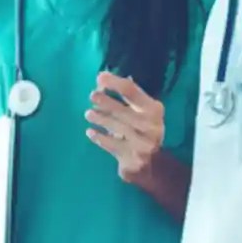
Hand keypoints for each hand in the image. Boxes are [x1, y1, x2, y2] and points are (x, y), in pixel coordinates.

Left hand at [85, 72, 164, 186]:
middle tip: (92, 96)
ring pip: (115, 127)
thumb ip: (128, 97)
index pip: (131, 91)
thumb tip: (105, 79)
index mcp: (153, 109)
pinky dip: (99, 137)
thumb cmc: (144, 131)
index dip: (114, 82)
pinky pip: (111, 145)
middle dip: (105, 101)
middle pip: (122, 109)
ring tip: (88, 113)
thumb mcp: (143, 112)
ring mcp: (141, 143)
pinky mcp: (131, 157)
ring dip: (100, 119)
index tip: (100, 77)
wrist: (153, 165)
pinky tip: (90, 132)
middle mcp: (150, 125)